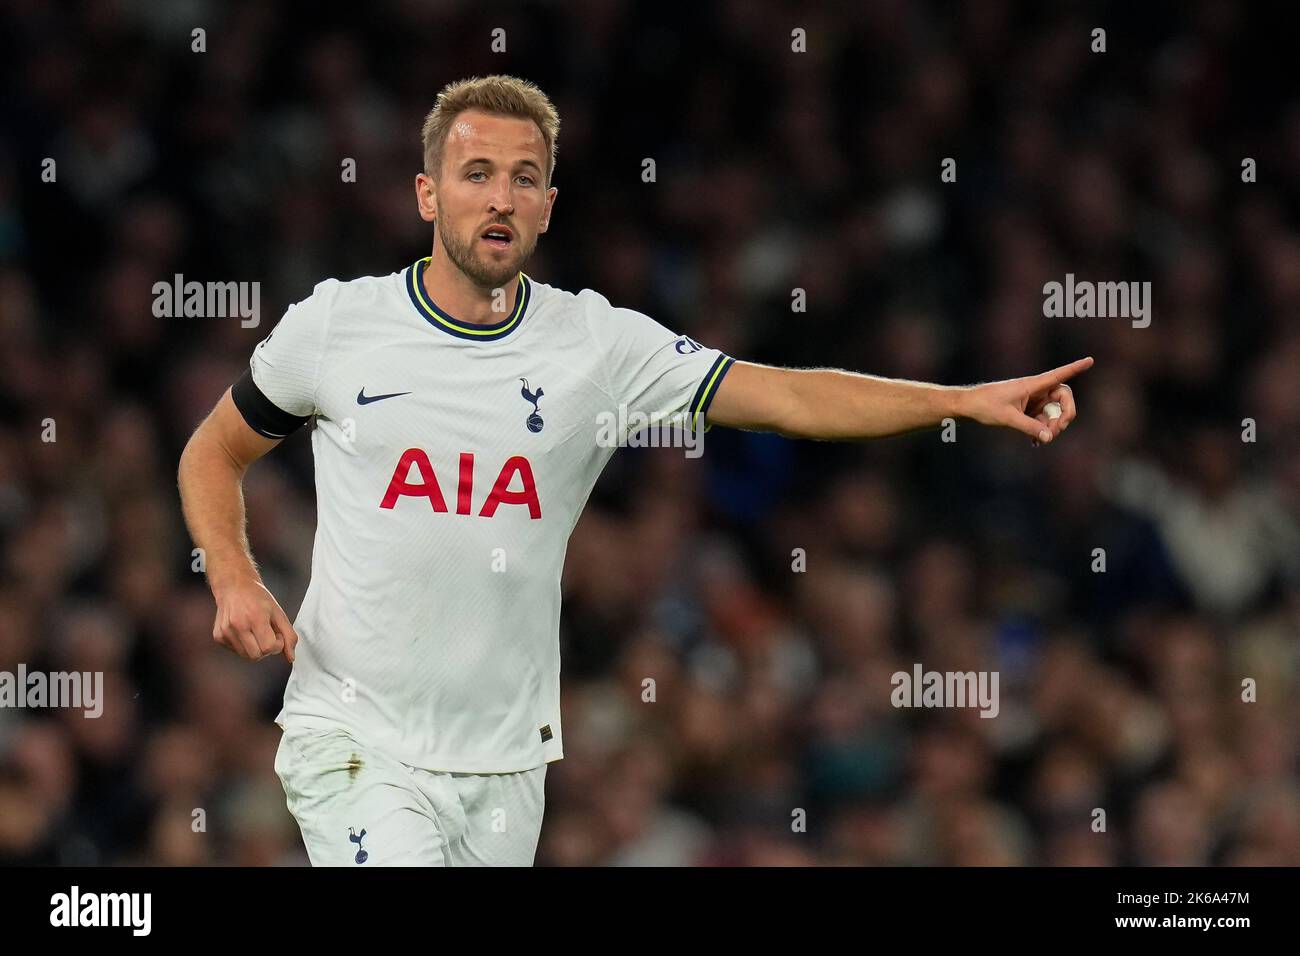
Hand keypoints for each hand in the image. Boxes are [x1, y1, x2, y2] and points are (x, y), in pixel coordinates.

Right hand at [212, 576, 298, 662]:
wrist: (234, 586)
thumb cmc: (257, 598)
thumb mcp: (279, 613)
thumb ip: (289, 635)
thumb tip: (291, 658)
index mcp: (255, 617)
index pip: (268, 647)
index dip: (276, 645)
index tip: (276, 634)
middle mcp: (238, 625)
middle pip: (256, 656)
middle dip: (266, 649)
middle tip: (267, 634)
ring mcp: (226, 631)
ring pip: (245, 656)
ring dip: (255, 648)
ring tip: (256, 632)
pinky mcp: (218, 636)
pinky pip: (236, 651)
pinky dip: (244, 645)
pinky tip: (245, 631)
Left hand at [957, 357, 1093, 444]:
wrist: (968, 407)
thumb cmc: (985, 406)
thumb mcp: (1007, 418)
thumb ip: (1030, 427)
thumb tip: (1050, 437)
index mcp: (1032, 385)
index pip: (1058, 374)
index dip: (1075, 368)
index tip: (1090, 360)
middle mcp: (1035, 390)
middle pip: (1063, 397)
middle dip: (1065, 414)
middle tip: (1057, 430)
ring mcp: (1033, 400)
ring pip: (1054, 412)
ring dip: (1052, 426)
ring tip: (1041, 440)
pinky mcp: (1028, 410)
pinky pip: (1043, 420)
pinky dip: (1043, 430)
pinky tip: (1036, 442)